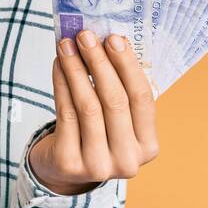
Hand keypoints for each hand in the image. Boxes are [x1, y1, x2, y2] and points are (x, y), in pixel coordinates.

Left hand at [27, 29, 159, 193]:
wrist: (65, 171)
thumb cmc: (96, 134)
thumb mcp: (117, 120)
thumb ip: (119, 89)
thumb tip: (108, 41)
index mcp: (148, 147)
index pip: (142, 99)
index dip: (127, 66)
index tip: (113, 38)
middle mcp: (128, 161)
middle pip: (115, 101)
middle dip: (99, 63)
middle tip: (85, 36)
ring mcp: (98, 166)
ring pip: (88, 106)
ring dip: (76, 70)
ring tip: (66, 45)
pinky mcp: (69, 163)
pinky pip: (65, 114)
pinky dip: (61, 84)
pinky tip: (58, 65)